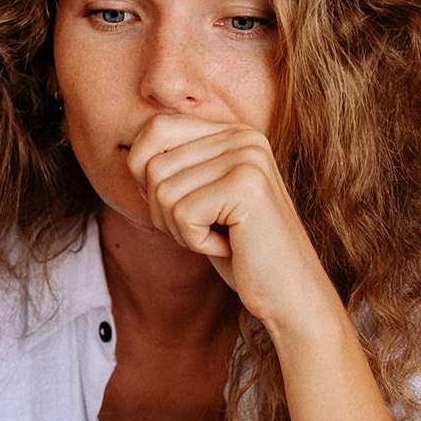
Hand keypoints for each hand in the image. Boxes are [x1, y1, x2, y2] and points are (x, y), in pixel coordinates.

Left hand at [123, 112, 342, 331]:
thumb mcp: (204, 199)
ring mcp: (247, 158)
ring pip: (163, 191)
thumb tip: (130, 155)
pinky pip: (182, 214)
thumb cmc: (243, 251)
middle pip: (153, 164)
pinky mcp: (246, 186)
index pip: (156, 127)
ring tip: (218, 237)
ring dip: (180, 229)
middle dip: (163, 211)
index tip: (178, 206)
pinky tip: (229, 247)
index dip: (145, 174)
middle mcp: (242, 135)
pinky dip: (195, 241)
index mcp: (232, 131)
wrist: (290, 293)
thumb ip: (176, 168)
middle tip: (203, 229)